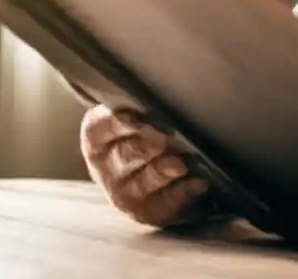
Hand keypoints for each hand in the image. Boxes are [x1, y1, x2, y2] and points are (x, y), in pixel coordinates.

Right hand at [80, 104, 210, 226]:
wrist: (162, 177)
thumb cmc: (151, 134)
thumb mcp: (143, 117)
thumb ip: (147, 106)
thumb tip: (166, 85)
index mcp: (98, 140)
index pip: (97, 129)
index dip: (113, 123)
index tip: (132, 117)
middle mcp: (106, 168)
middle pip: (123, 155)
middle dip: (145, 146)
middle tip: (164, 136)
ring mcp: (125, 194)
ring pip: (142, 182)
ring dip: (162, 171)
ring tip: (181, 164)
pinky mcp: (148, 212)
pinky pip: (165, 203)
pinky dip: (183, 192)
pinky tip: (199, 182)